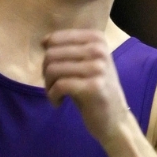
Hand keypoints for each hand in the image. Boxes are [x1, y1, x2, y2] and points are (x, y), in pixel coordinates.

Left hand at [42, 30, 131, 144]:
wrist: (114, 118)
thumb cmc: (93, 89)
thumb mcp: (83, 63)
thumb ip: (67, 49)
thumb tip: (43, 41)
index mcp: (96, 38)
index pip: (54, 39)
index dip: (47, 57)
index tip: (54, 71)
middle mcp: (99, 49)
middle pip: (51, 55)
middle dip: (45, 73)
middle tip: (53, 86)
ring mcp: (98, 67)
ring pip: (53, 69)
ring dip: (48, 86)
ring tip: (55, 95)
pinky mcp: (94, 86)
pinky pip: (60, 85)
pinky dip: (52, 96)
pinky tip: (58, 103)